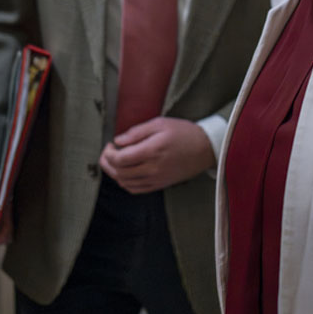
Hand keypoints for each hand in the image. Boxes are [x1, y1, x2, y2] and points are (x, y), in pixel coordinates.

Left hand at [99, 117, 214, 193]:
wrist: (205, 149)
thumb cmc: (183, 133)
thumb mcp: (160, 123)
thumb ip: (136, 132)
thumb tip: (118, 141)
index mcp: (152, 151)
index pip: (120, 160)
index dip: (109, 153)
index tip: (110, 145)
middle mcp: (153, 168)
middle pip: (120, 173)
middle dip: (107, 163)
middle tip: (108, 153)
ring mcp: (157, 179)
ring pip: (125, 183)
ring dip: (115, 174)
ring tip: (115, 162)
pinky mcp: (160, 185)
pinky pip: (136, 190)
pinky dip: (125, 183)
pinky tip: (125, 173)